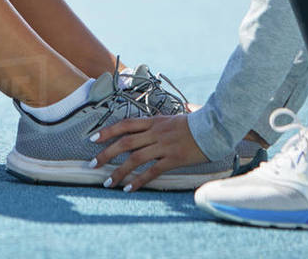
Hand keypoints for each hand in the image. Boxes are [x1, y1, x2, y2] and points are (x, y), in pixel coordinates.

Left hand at [89, 113, 209, 191]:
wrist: (215, 127)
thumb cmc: (195, 123)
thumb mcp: (173, 118)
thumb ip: (158, 124)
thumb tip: (146, 127)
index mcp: (154, 121)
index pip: (125, 124)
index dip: (108, 131)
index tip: (93, 138)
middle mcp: (155, 132)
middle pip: (125, 142)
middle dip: (106, 153)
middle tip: (92, 164)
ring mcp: (164, 145)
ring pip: (135, 158)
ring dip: (119, 171)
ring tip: (108, 182)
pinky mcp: (174, 159)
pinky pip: (152, 171)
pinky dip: (139, 180)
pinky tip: (129, 189)